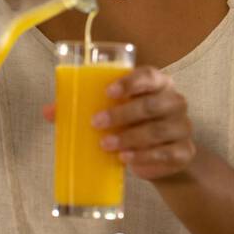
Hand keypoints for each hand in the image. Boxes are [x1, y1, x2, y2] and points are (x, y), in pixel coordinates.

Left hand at [43, 66, 196, 180]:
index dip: (130, 81)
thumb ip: (85, 107)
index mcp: (158, 84)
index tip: (108, 91)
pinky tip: (127, 159)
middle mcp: (174, 101)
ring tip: (107, 145)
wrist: (165, 156)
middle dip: (123, 114)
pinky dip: (145, 157)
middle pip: (153, 104)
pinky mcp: (184, 151)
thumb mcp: (114, 112)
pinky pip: (166, 154)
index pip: (149, 75)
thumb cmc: (135, 125)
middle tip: (96, 123)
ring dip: (130, 138)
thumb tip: (49, 111)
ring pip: (159, 130)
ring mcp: (182, 126)